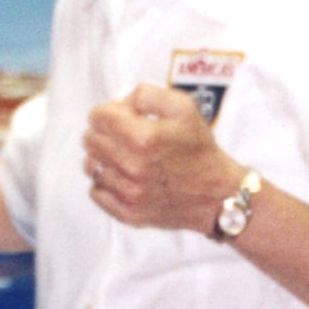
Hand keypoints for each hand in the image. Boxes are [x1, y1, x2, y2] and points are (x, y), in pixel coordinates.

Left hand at [83, 83, 240, 234]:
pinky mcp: (129, 213)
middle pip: (90, 141)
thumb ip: (147, 95)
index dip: (108, 112)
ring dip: (103, 158)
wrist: (218, 195)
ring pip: (91, 166)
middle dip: (104, 133)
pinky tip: (123, 178)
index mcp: (142, 138)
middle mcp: (132, 167)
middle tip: (125, 137)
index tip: (122, 118)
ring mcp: (129, 194)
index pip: (97, 117)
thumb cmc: (199, 149)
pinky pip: (96, 193)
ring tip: (124, 157)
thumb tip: (121, 103)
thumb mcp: (183, 107)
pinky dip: (105, 183)